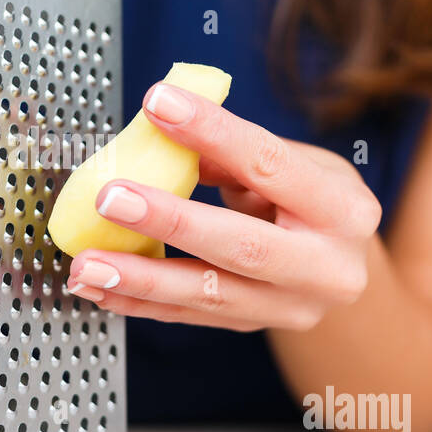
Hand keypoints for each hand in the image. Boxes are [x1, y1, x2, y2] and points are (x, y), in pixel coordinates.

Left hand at [63, 83, 381, 331]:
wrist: (342, 270)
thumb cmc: (313, 204)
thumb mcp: (297, 166)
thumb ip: (237, 155)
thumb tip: (169, 136)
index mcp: (343, 210)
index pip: (270, 164)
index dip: (212, 132)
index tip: (158, 104)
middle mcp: (327, 268)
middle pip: (241, 244)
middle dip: (170, 221)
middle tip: (112, 199)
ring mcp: (291, 308)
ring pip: (208, 294)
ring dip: (140, 278)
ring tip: (88, 263)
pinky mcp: (253, 328)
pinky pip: (188, 317)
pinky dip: (137, 302)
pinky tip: (98, 288)